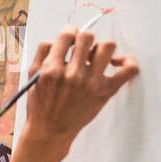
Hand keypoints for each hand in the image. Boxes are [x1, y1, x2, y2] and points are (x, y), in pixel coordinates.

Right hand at [22, 25, 138, 156]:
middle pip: (88, 36)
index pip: (67, 34)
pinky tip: (117, 63)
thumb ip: (42, 54)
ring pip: (107, 47)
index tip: (71, 38)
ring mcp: (91, 82)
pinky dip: (128, 62)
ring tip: (97, 57)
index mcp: (52, 68)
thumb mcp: (32, 77)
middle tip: (82, 49)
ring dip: (102, 48)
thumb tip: (57, 38)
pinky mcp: (106, 91)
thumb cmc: (40, 104)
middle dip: (85, 38)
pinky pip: (128, 69)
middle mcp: (72, 73)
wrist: (50, 130)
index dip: (70, 31)